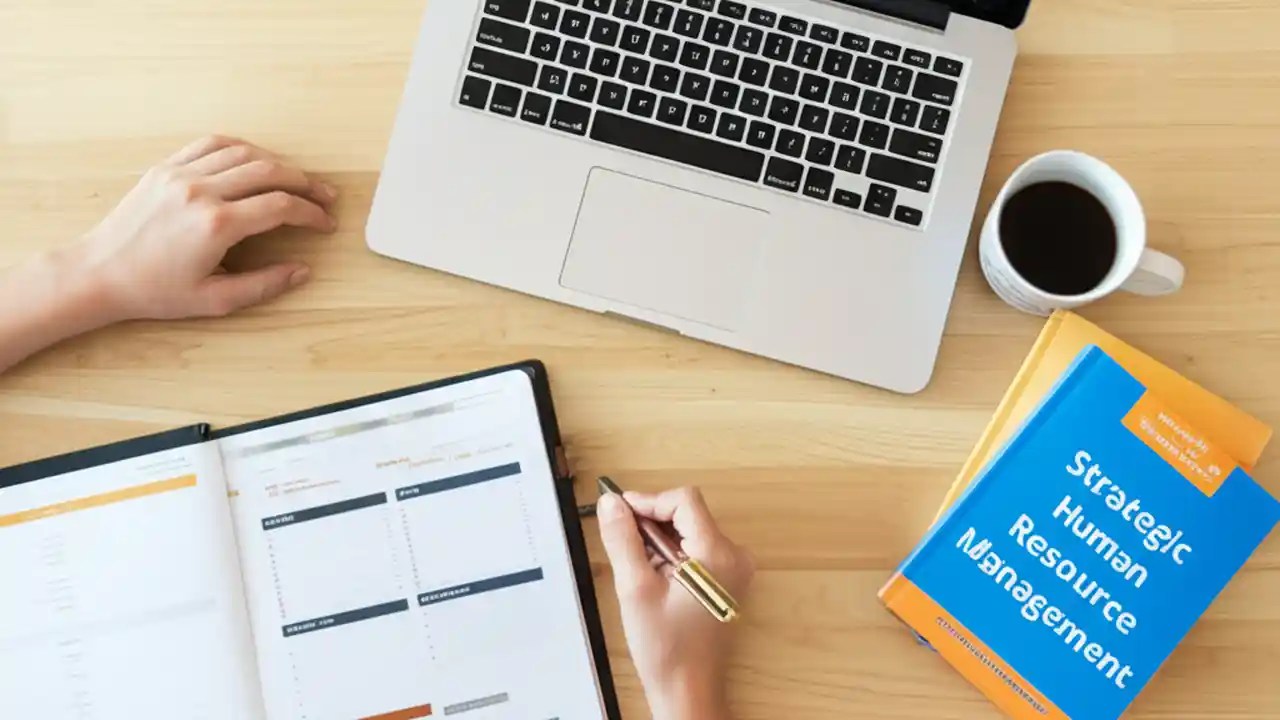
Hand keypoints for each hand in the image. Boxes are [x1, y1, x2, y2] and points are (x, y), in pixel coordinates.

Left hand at [81, 135, 336, 321]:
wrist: (99, 273)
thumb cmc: (154, 291)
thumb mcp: (215, 300)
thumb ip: (264, 285)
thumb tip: (302, 271)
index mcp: (216, 225)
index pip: (281, 207)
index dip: (311, 213)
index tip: (325, 223)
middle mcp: (201, 191)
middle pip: (270, 171)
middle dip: (305, 183)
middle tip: (323, 196)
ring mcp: (181, 174)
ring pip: (244, 153)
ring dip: (277, 163)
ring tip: (295, 179)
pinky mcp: (166, 168)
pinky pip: (211, 145)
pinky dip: (240, 149)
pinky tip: (255, 160)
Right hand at [597, 488, 754, 719]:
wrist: (688, 688)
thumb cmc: (666, 647)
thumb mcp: (635, 588)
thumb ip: (622, 539)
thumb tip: (611, 502)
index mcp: (717, 553)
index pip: (683, 500)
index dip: (648, 501)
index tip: (620, 512)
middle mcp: (734, 555)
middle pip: (687, 514)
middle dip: (651, 524)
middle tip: (623, 545)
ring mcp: (733, 568)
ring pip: (689, 530)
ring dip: (659, 541)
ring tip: (638, 570)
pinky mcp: (727, 579)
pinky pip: (696, 549)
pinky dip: (671, 554)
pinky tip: (653, 578)